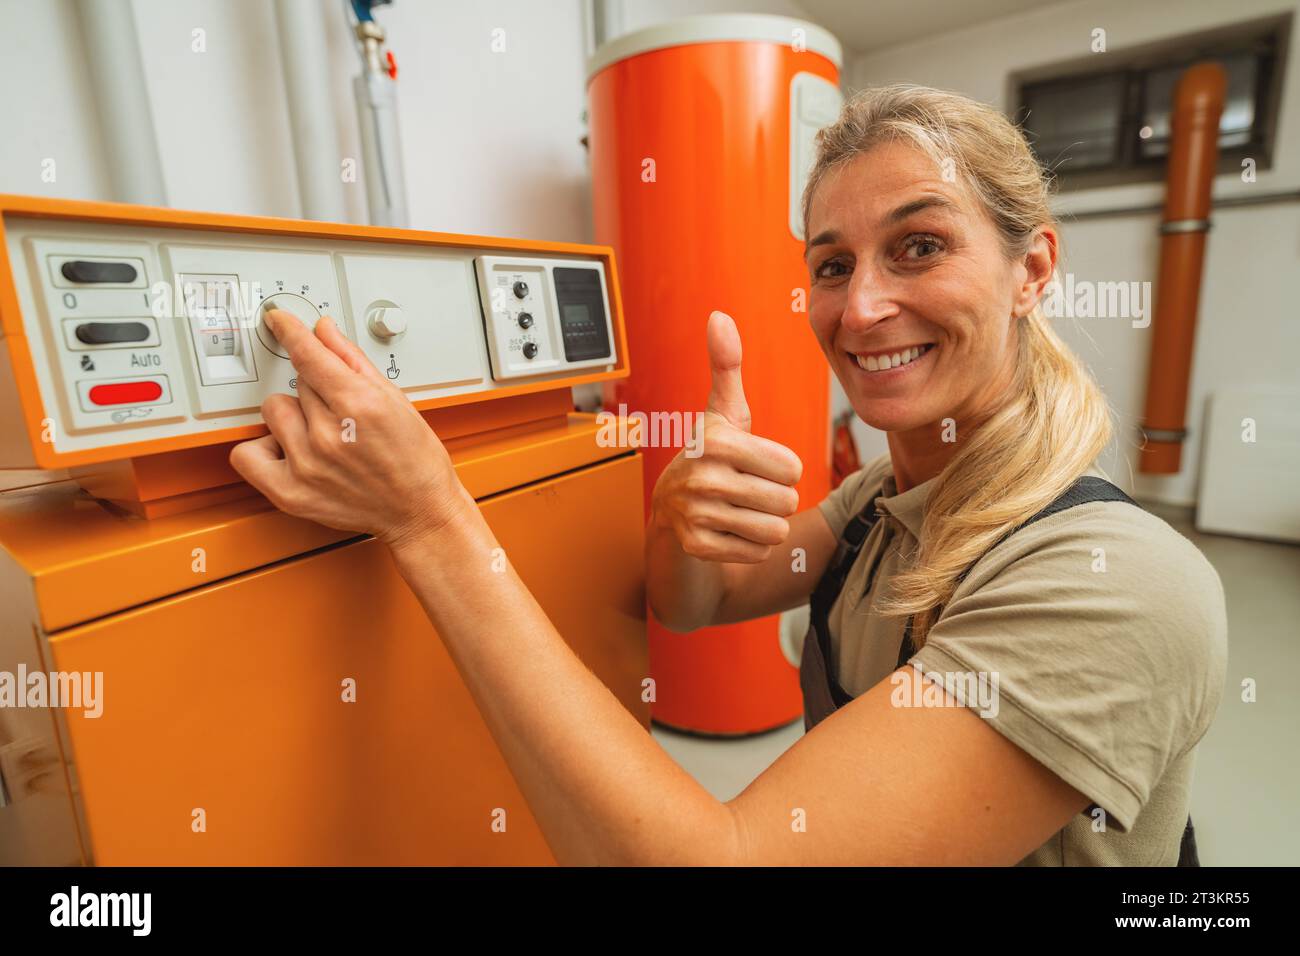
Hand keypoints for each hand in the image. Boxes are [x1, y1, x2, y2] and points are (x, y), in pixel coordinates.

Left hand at [229, 309, 472, 549]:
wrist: (420, 511)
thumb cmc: (417, 461)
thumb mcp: (395, 400)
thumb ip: (353, 361)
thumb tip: (324, 332)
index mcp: (359, 405)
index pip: (307, 355)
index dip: (289, 330)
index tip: (279, 320)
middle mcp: (329, 435)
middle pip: (296, 382)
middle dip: (316, 389)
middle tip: (339, 410)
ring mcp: (307, 465)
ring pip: (275, 410)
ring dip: (293, 415)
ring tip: (318, 432)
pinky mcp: (291, 493)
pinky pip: (247, 454)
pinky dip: (262, 448)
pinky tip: (286, 449)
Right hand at [649, 310, 802, 562]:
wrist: (669, 509)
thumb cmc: (711, 455)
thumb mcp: (724, 412)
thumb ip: (726, 367)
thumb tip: (719, 316)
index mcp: (716, 442)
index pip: (792, 468)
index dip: (784, 469)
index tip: (757, 464)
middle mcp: (702, 478)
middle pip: (785, 500)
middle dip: (777, 499)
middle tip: (750, 490)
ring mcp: (696, 515)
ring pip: (774, 530)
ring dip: (767, 524)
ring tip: (742, 510)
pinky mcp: (696, 546)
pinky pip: (757, 552)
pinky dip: (750, 546)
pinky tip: (730, 530)